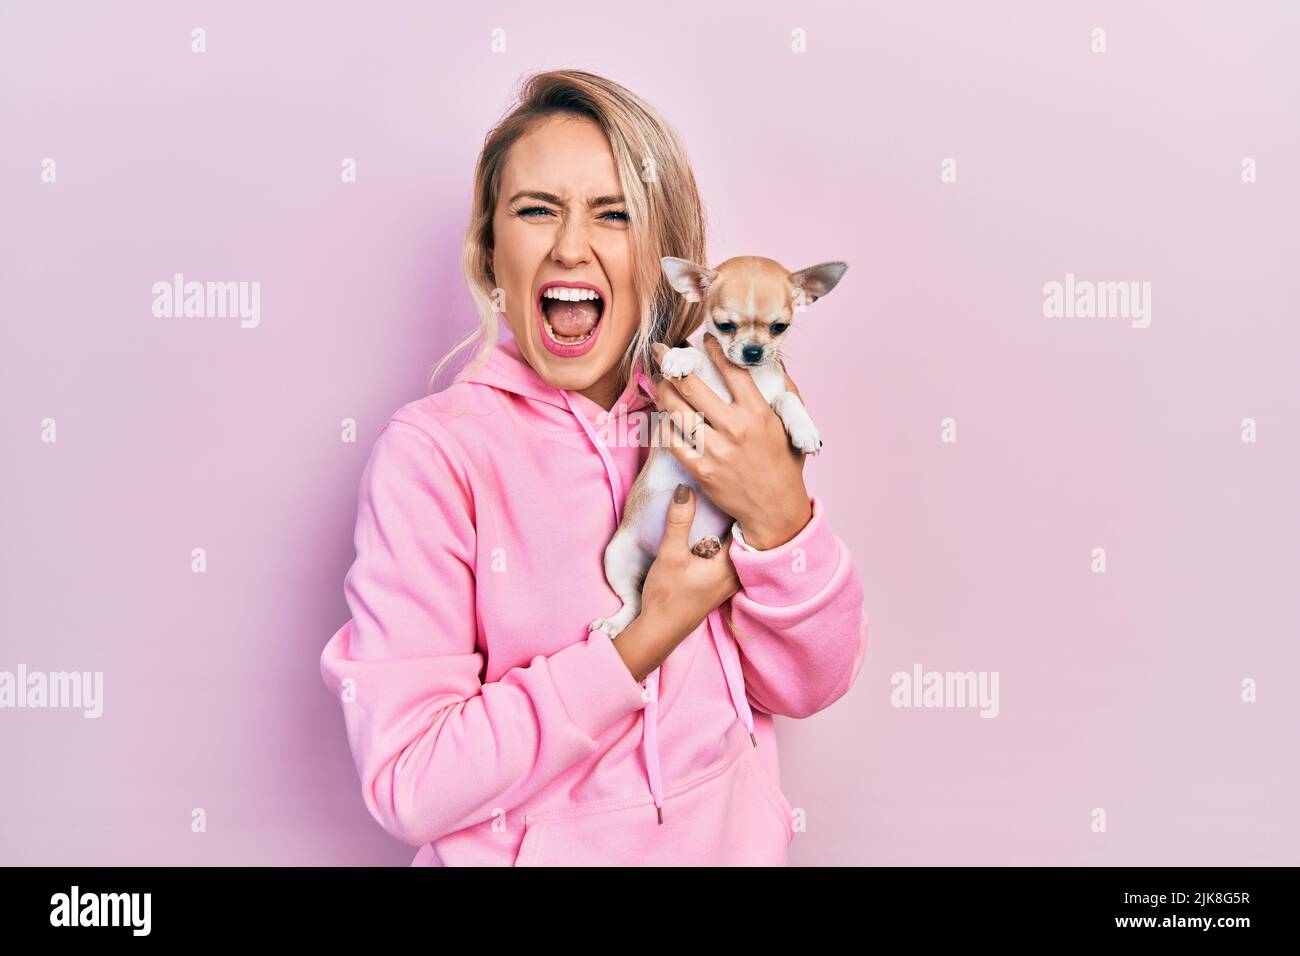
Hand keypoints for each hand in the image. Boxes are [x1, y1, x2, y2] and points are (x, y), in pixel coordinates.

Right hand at [616, 483, 739, 680]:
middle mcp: (736, 575)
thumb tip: (685, 489)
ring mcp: (729, 584)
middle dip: (742, 518)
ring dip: (734, 533)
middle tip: (738, 493)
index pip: (746, 529)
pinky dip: (727, 546)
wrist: (660, 630)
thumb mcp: (670, 554)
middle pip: (746, 540)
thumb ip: (679, 521)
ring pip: (738, 551)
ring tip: (730, 509)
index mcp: (731, 565)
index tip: (740, 488)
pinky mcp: (719, 588)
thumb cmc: (666, 595)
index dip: (744, 508)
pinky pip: (731, 560)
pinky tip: (716, 536)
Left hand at [651, 334, 812, 549]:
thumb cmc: (784, 465)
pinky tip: (664, 416)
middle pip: (693, 386)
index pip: (731, 370)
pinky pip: (672, 440)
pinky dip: (664, 425)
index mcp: (759, 413)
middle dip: (672, 363)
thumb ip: (784, 393)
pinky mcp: (701, 470)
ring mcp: (716, 450)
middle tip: (662, 352)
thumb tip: (772, 364)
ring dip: (663, 391)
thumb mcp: (791, 426)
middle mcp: (735, 428)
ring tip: (659, 381)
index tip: (701, 340)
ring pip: (677, 411)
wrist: (775, 508)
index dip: (712, 350)